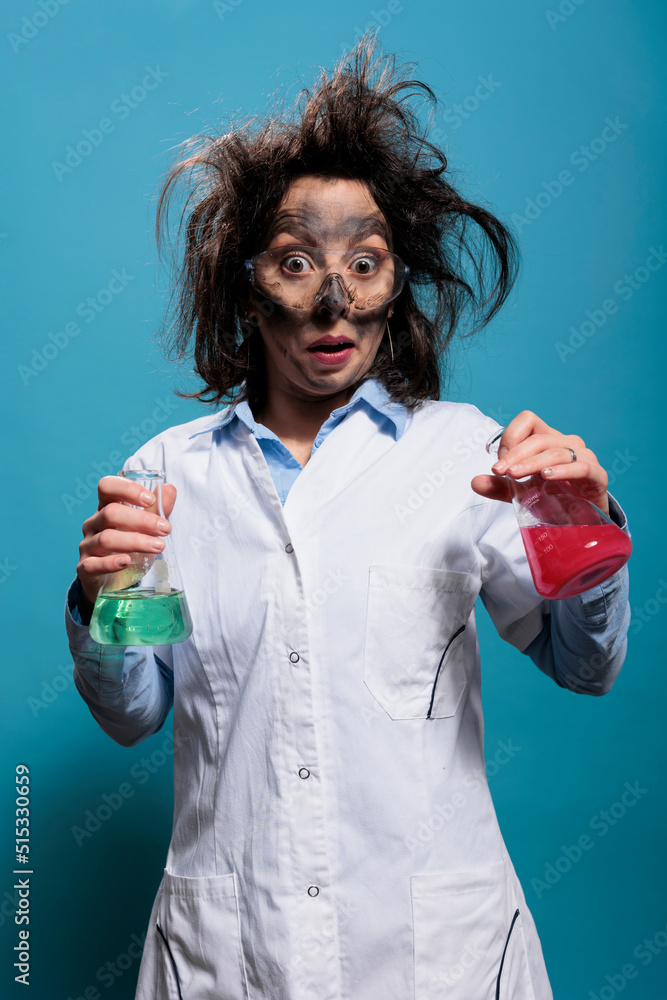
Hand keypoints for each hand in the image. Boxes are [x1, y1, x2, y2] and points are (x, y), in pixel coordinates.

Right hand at [77, 476, 176, 603]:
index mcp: (106, 507)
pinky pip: (93, 565)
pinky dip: (110, 563)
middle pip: (110, 513)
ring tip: (158, 546)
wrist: (113, 581)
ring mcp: (88, 546)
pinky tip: (126, 561)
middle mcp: (94, 524)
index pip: (107, 487)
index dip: (127, 489)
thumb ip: (158, 509)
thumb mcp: (146, 527)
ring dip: (135, 541)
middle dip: (141, 520)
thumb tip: (169, 489)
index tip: (151, 499)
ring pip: (106, 539)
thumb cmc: (129, 548)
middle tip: (166, 528)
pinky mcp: (86, 568)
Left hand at [471, 410, 609, 514]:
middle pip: (539, 438)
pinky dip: (564, 471)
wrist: (582, 521)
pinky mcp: (597, 476)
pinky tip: (547, 477)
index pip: (527, 421)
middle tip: (500, 472)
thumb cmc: (552, 499)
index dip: (510, 437)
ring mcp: (584, 457)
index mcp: (547, 439)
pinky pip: (582, 467)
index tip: (499, 463)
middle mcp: (566, 442)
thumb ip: (499, 486)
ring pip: (556, 452)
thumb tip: (475, 482)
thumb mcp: (521, 492)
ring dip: (532, 463)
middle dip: (515, 454)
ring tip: (515, 475)